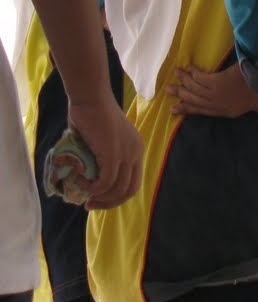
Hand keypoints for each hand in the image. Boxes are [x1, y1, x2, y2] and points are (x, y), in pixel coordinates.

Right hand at [67, 95, 141, 210]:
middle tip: (89, 204)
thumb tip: (84, 181)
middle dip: (109, 203)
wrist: (90, 97)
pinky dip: (90, 188)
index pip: (133, 182)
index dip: (116, 196)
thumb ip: (98, 160)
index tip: (96, 198)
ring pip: (117, 190)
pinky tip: (78, 181)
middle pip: (130, 190)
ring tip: (82, 193)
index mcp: (136, 148)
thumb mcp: (100, 142)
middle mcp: (136, 152)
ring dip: (98, 197)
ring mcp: (127, 153)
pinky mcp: (114, 154)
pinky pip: (104, 182)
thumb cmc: (91, 114)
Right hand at [167, 64, 257, 133]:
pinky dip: (192, 73)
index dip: (188, 110)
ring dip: (183, 82)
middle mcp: (216, 102)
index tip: (175, 109)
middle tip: (168, 92)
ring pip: (194, 88)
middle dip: (181, 96)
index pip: (203, 111)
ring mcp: (214, 92)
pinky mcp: (215, 80)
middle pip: (194, 99)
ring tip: (172, 79)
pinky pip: (199, 78)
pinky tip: (186, 69)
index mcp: (226, 111)